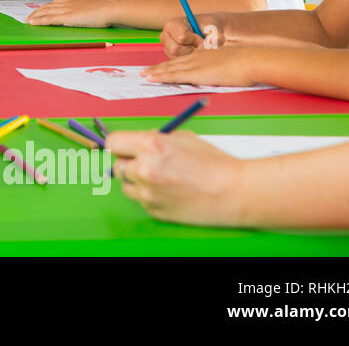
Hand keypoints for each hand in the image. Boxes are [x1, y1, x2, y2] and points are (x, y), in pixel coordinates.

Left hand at [27, 0, 112, 27]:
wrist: (109, 10)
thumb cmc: (103, 12)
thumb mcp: (88, 10)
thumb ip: (81, 13)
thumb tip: (79, 18)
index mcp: (71, 2)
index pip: (52, 4)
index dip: (43, 8)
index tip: (37, 12)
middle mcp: (66, 4)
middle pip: (46, 7)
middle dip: (35, 12)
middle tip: (28, 17)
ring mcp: (66, 10)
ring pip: (45, 12)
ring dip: (34, 17)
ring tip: (27, 21)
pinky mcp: (67, 17)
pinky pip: (49, 19)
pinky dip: (39, 21)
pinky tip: (33, 23)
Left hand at [107, 129, 248, 226]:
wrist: (235, 192)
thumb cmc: (214, 162)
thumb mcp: (183, 138)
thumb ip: (156, 139)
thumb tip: (137, 142)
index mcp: (150, 146)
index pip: (113, 142)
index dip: (120, 144)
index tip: (126, 147)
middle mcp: (144, 169)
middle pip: (117, 165)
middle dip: (129, 162)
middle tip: (145, 162)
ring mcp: (148, 193)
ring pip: (125, 185)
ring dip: (136, 181)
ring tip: (161, 178)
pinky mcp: (154, 211)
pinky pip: (141, 200)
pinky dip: (150, 195)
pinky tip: (170, 191)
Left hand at [142, 46, 260, 86]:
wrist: (251, 60)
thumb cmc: (247, 63)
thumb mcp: (232, 62)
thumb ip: (223, 67)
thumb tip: (222, 73)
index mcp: (205, 55)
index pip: (183, 60)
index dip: (170, 64)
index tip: (161, 67)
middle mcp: (197, 58)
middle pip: (172, 63)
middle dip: (158, 68)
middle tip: (144, 71)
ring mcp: (195, 65)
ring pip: (170, 69)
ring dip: (155, 73)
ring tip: (143, 75)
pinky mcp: (196, 73)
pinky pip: (173, 75)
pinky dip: (161, 77)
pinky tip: (152, 78)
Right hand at [161, 13, 227, 57]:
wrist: (208, 32)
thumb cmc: (209, 28)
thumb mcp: (214, 28)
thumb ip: (215, 36)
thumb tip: (211, 44)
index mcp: (173, 24)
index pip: (181, 37)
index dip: (195, 40)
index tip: (203, 38)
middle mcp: (165, 36)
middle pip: (175, 49)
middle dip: (191, 49)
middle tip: (201, 46)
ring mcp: (166, 47)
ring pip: (177, 58)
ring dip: (190, 55)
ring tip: (198, 49)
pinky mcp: (170, 56)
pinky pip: (178, 63)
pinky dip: (189, 60)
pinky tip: (195, 53)